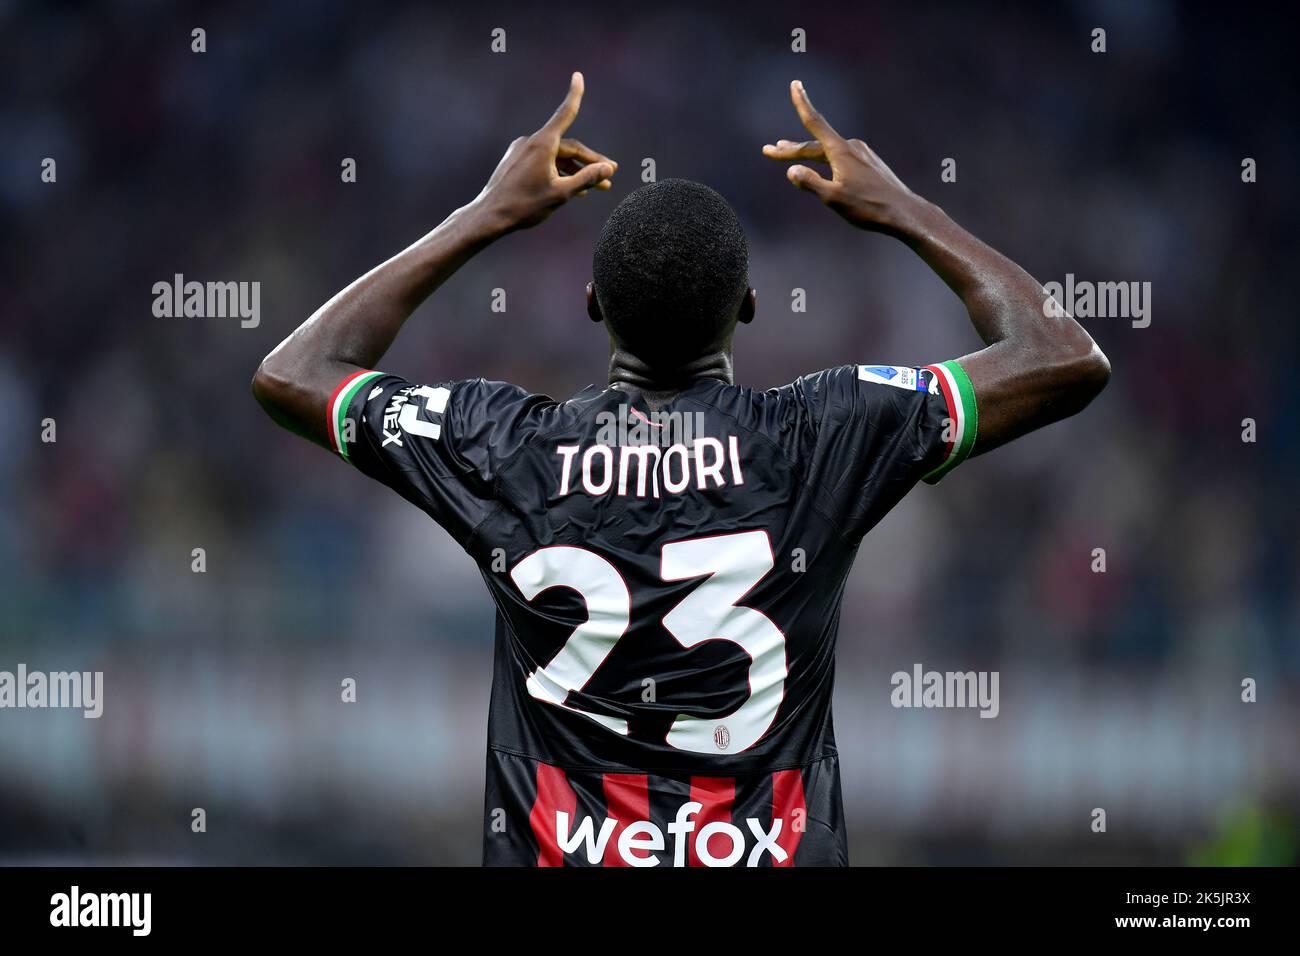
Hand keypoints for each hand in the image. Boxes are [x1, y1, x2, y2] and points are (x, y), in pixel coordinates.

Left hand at [473, 71, 616, 231]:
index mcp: (542, 144)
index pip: (565, 114)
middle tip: (610, 175)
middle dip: (590, 162)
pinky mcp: (515, 162)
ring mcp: (521, 151)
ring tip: (594, 188)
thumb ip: (587, 179)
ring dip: (575, 170)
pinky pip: (543, 162)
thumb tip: (607, 168)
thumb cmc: (525, 206)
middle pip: (567, 147)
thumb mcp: (562, 194)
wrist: (490, 216)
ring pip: (556, 156)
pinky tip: (571, 187)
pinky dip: (559, 171)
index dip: (575, 95)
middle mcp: (531, 142)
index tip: (578, 76)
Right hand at [762, 80, 923, 235]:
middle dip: (791, 149)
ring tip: (791, 155)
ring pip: (827, 152)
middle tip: (769, 150)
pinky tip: (823, 167)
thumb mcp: (834, 198)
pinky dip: (824, 160)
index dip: (802, 103)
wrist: (904, 213)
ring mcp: (862, 154)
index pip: (815, 123)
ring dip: (808, 153)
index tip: (795, 84)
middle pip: (815, 145)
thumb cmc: (869, 207)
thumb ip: (810, 183)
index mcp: (840, 151)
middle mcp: (851, 147)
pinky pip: (840, 158)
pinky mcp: (869, 163)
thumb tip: (791, 171)